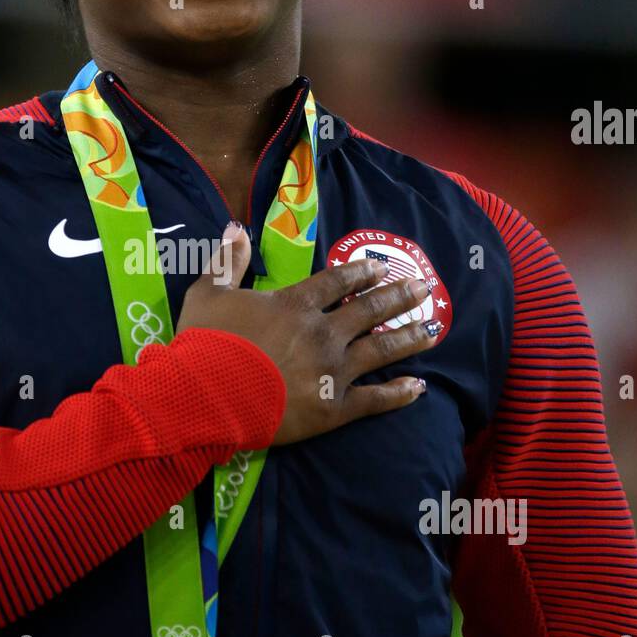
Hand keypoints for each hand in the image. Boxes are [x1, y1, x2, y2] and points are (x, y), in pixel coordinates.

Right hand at [175, 222, 441, 445]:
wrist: (204, 397)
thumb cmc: (204, 344)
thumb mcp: (207, 293)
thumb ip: (226, 261)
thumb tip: (234, 227)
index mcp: (295, 305)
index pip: (338, 282)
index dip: (361, 272)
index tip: (381, 267)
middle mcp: (323, 332)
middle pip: (370, 310)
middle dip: (399, 296)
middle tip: (423, 287)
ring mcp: (334, 370)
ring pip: (382, 349)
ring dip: (410, 337)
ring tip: (433, 328)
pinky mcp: (335, 408)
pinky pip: (376, 399)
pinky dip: (399, 393)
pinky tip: (420, 387)